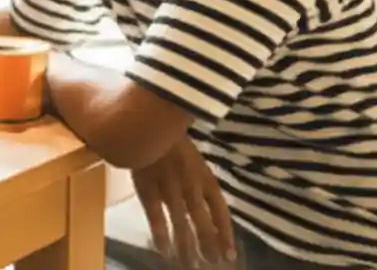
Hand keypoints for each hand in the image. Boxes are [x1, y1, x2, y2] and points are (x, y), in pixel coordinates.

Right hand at [133, 137, 236, 267]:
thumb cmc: (170, 138)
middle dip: (208, 246)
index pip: (220, 212)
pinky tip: (165, 252)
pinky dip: (162, 235)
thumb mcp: (193, 159)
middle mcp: (191, 186)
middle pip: (203, 223)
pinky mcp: (148, 188)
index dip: (225, 234)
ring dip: (187, 247)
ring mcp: (170, 188)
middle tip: (210, 264)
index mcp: (205, 178)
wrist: (147, 120)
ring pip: (182, 225)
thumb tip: (205, 203)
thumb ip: (199, 180)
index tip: (229, 256)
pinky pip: (157, 217)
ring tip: (190, 265)